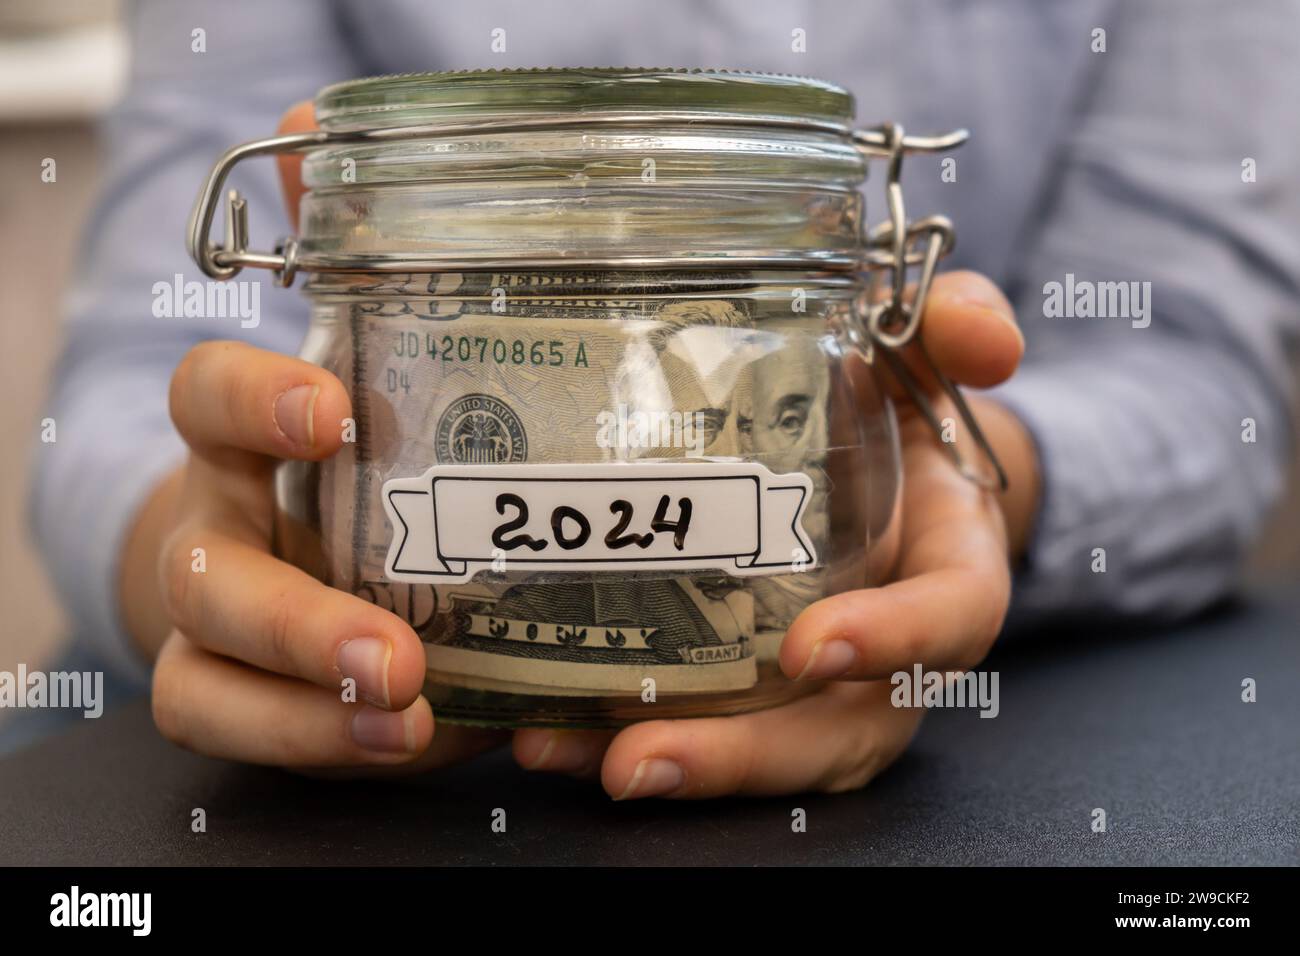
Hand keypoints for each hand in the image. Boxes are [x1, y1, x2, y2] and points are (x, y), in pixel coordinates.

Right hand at [121, 103, 505, 768]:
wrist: (277, 535)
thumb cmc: (331, 446)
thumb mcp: (348, 352)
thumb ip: (337, 250)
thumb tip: (314, 122)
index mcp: (244, 439)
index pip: (207, 400)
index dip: (254, 402)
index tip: (334, 412)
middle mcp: (218, 529)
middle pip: (209, 575)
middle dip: (293, 617)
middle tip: (388, 653)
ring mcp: (222, 623)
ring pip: (210, 675)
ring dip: (304, 710)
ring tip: (407, 722)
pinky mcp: (241, 697)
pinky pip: (244, 737)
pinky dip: (322, 747)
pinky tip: (414, 744)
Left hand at [513, 272, 1036, 796]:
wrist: (882, 462)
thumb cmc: (900, 413)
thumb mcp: (925, 357)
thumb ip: (953, 327)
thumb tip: (987, 339)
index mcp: (951, 571)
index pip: (949, 621)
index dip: (892, 641)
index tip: (809, 647)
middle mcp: (893, 653)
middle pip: (838, 734)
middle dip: (742, 757)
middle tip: (638, 760)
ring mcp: (825, 686)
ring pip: (766, 753)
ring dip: (668, 768)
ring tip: (560, 753)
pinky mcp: (759, 688)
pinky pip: (709, 734)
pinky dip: (626, 740)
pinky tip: (545, 732)